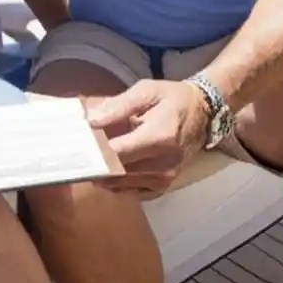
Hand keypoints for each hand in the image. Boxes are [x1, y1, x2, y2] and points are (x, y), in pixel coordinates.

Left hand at [86, 79, 211, 195]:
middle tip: (80, 151)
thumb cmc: (172, 98)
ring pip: (120, 183)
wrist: (203, 113)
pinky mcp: (162, 186)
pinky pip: (130, 190)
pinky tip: (111, 167)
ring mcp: (164, 178)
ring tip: (94, 156)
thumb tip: (91, 121)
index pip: (117, 153)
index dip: (94, 151)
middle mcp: (163, 163)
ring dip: (104, 172)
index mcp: (159, 137)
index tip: (78, 145)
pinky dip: (116, 181)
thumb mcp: (146, 91)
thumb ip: (118, 106)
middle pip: (116, 171)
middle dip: (95, 161)